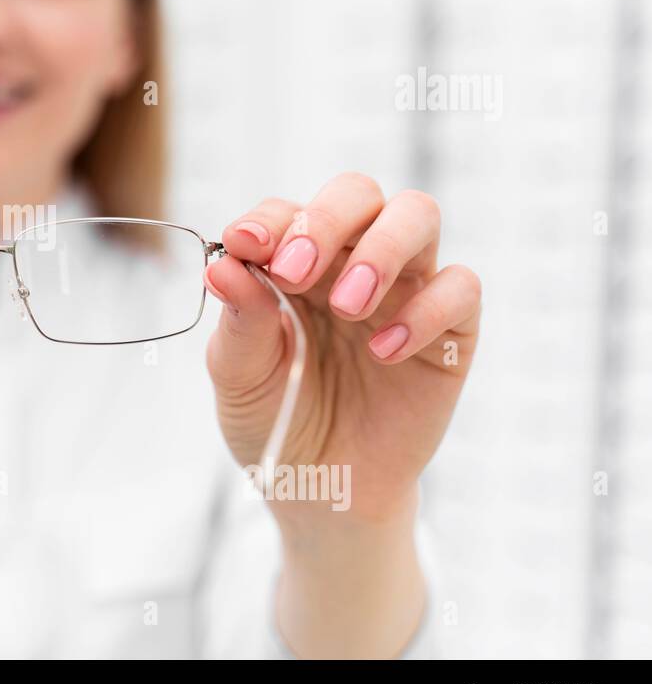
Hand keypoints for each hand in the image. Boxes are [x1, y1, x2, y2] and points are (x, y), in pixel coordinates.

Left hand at [204, 172, 480, 528]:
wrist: (321, 490)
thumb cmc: (275, 419)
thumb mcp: (240, 377)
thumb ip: (239, 320)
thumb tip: (222, 264)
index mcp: (293, 262)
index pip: (287, 211)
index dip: (267, 219)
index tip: (244, 244)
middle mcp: (350, 262)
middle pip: (358, 193)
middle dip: (325, 221)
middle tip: (293, 274)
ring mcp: (404, 290)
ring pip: (418, 216)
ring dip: (381, 249)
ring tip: (347, 306)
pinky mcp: (450, 331)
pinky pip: (460, 288)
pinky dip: (425, 310)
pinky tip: (383, 352)